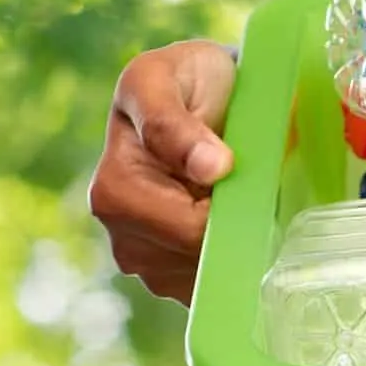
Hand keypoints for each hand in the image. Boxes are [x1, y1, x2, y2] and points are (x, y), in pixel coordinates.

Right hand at [88, 41, 237, 304]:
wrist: (202, 92)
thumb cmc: (183, 80)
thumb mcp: (166, 77)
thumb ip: (173, 122)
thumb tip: (211, 168)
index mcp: (115, 189)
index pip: (186, 229)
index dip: (227, 211)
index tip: (242, 177)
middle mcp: (121, 231)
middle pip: (196, 258)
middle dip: (234, 228)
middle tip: (249, 187)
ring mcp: (143, 257)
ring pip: (206, 277)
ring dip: (236, 245)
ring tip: (240, 202)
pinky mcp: (169, 274)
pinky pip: (212, 288)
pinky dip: (234, 264)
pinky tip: (238, 229)